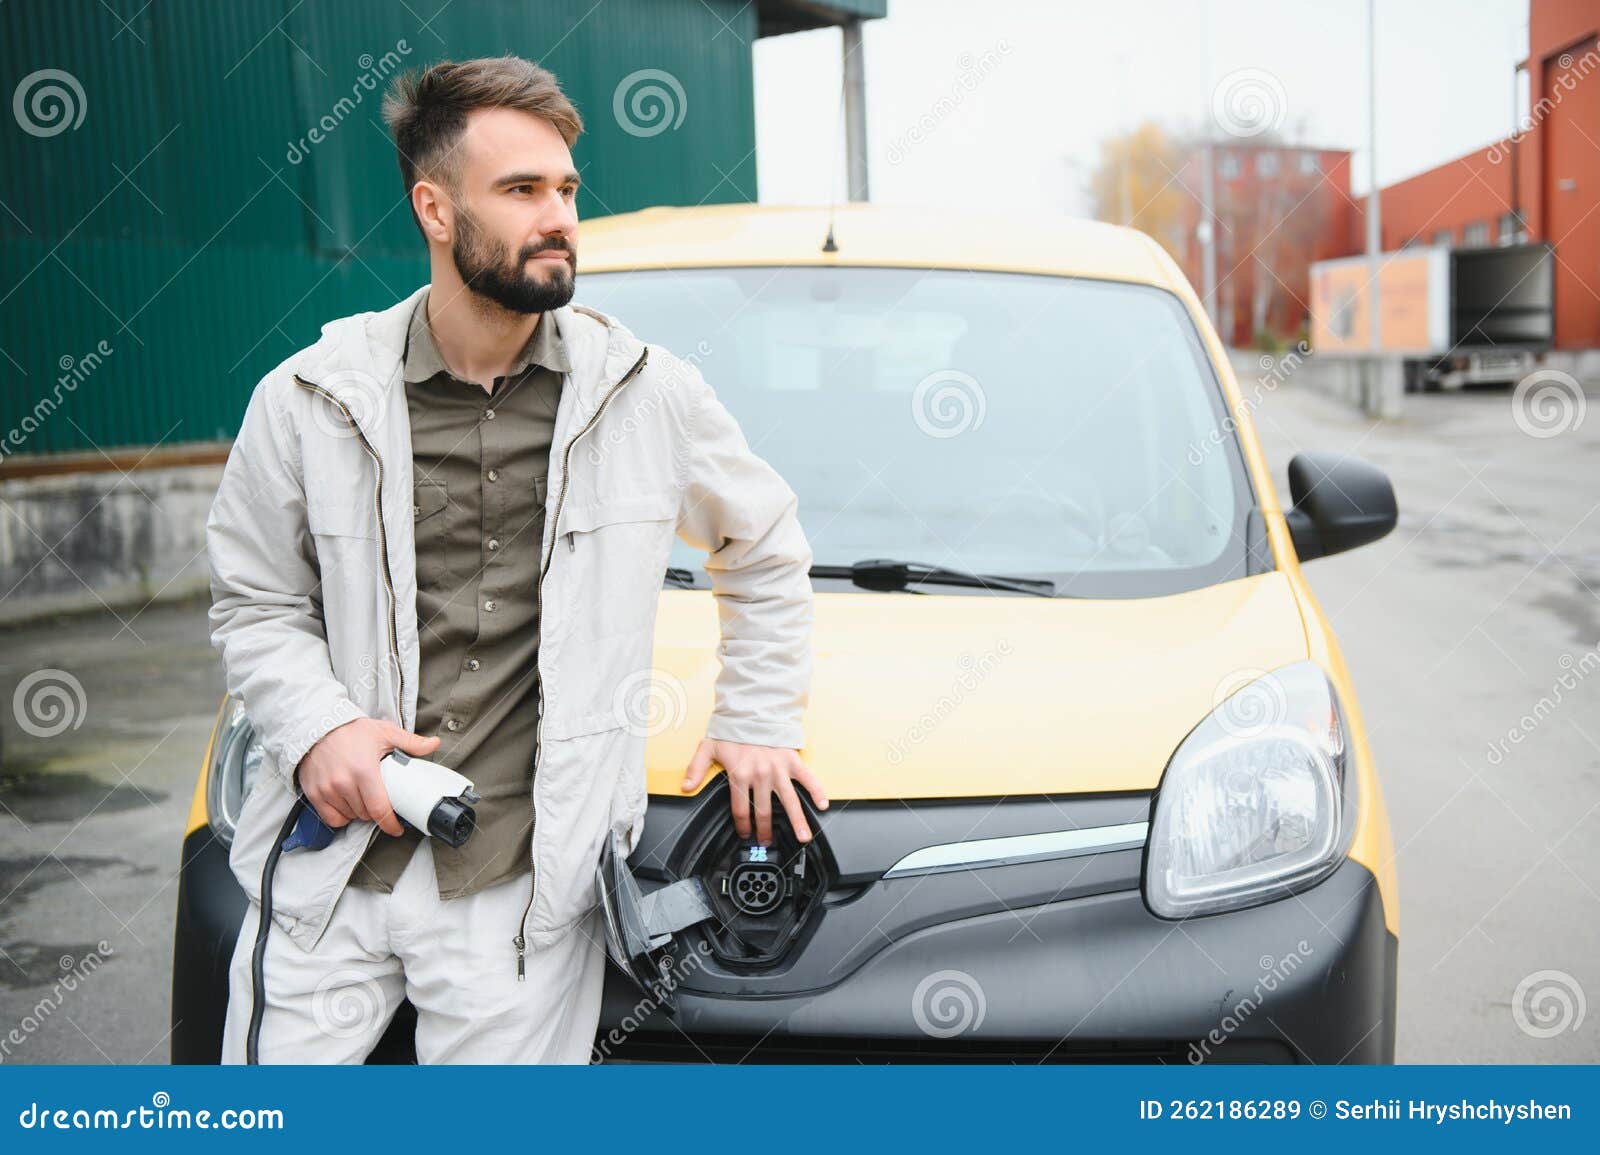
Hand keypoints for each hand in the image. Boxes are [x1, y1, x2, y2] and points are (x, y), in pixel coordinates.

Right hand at [295, 718, 440, 836]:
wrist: (317, 726)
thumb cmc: (352, 730)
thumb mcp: (384, 733)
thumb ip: (411, 742)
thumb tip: (434, 744)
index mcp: (364, 770)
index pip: (379, 808)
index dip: (390, 824)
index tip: (397, 828)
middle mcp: (343, 783)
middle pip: (366, 814)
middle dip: (376, 811)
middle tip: (380, 800)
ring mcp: (326, 790)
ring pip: (350, 816)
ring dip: (359, 813)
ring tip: (363, 797)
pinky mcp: (314, 793)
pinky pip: (331, 818)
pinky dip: (341, 816)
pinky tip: (347, 805)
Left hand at [682, 738, 827, 844]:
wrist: (752, 709)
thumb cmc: (732, 730)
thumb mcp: (708, 748)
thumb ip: (696, 769)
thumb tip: (686, 787)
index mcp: (740, 774)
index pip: (740, 809)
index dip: (742, 825)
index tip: (746, 834)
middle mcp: (760, 775)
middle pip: (764, 811)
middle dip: (765, 830)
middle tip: (768, 841)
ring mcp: (778, 770)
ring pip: (789, 801)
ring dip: (797, 821)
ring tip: (803, 837)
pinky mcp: (792, 761)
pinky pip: (808, 779)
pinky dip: (817, 791)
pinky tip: (822, 805)